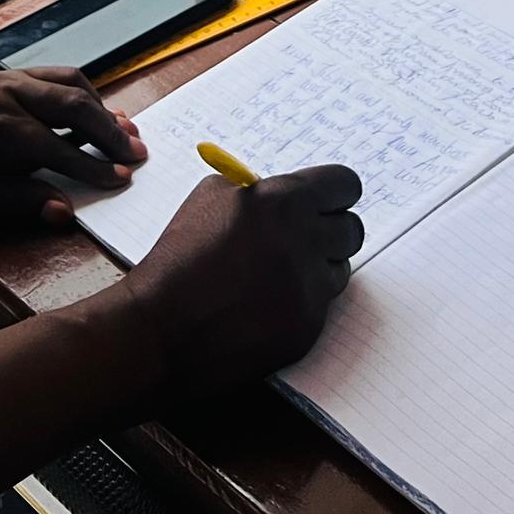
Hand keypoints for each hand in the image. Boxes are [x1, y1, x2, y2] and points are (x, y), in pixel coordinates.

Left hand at [0, 69, 146, 227]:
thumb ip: (16, 201)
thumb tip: (64, 209)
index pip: (59, 150)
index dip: (94, 168)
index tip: (122, 180)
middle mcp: (5, 94)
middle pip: (74, 105)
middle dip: (109, 131)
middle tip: (138, 151)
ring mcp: (1, 80)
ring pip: (65, 82)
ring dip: (98, 106)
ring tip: (122, 128)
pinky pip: (47, 76)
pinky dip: (75, 91)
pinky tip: (85, 106)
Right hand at [123, 167, 364, 401]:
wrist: (161, 328)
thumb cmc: (179, 258)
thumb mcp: (211, 197)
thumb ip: (259, 190)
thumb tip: (286, 195)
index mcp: (284, 201)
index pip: (345, 184)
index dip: (336, 192)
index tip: (330, 200)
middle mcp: (306, 242)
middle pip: (352, 229)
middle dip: (331, 231)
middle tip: (306, 239)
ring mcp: (310, 289)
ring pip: (340, 270)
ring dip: (318, 270)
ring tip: (277, 276)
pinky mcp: (307, 329)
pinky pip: (320, 307)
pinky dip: (299, 305)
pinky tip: (264, 307)